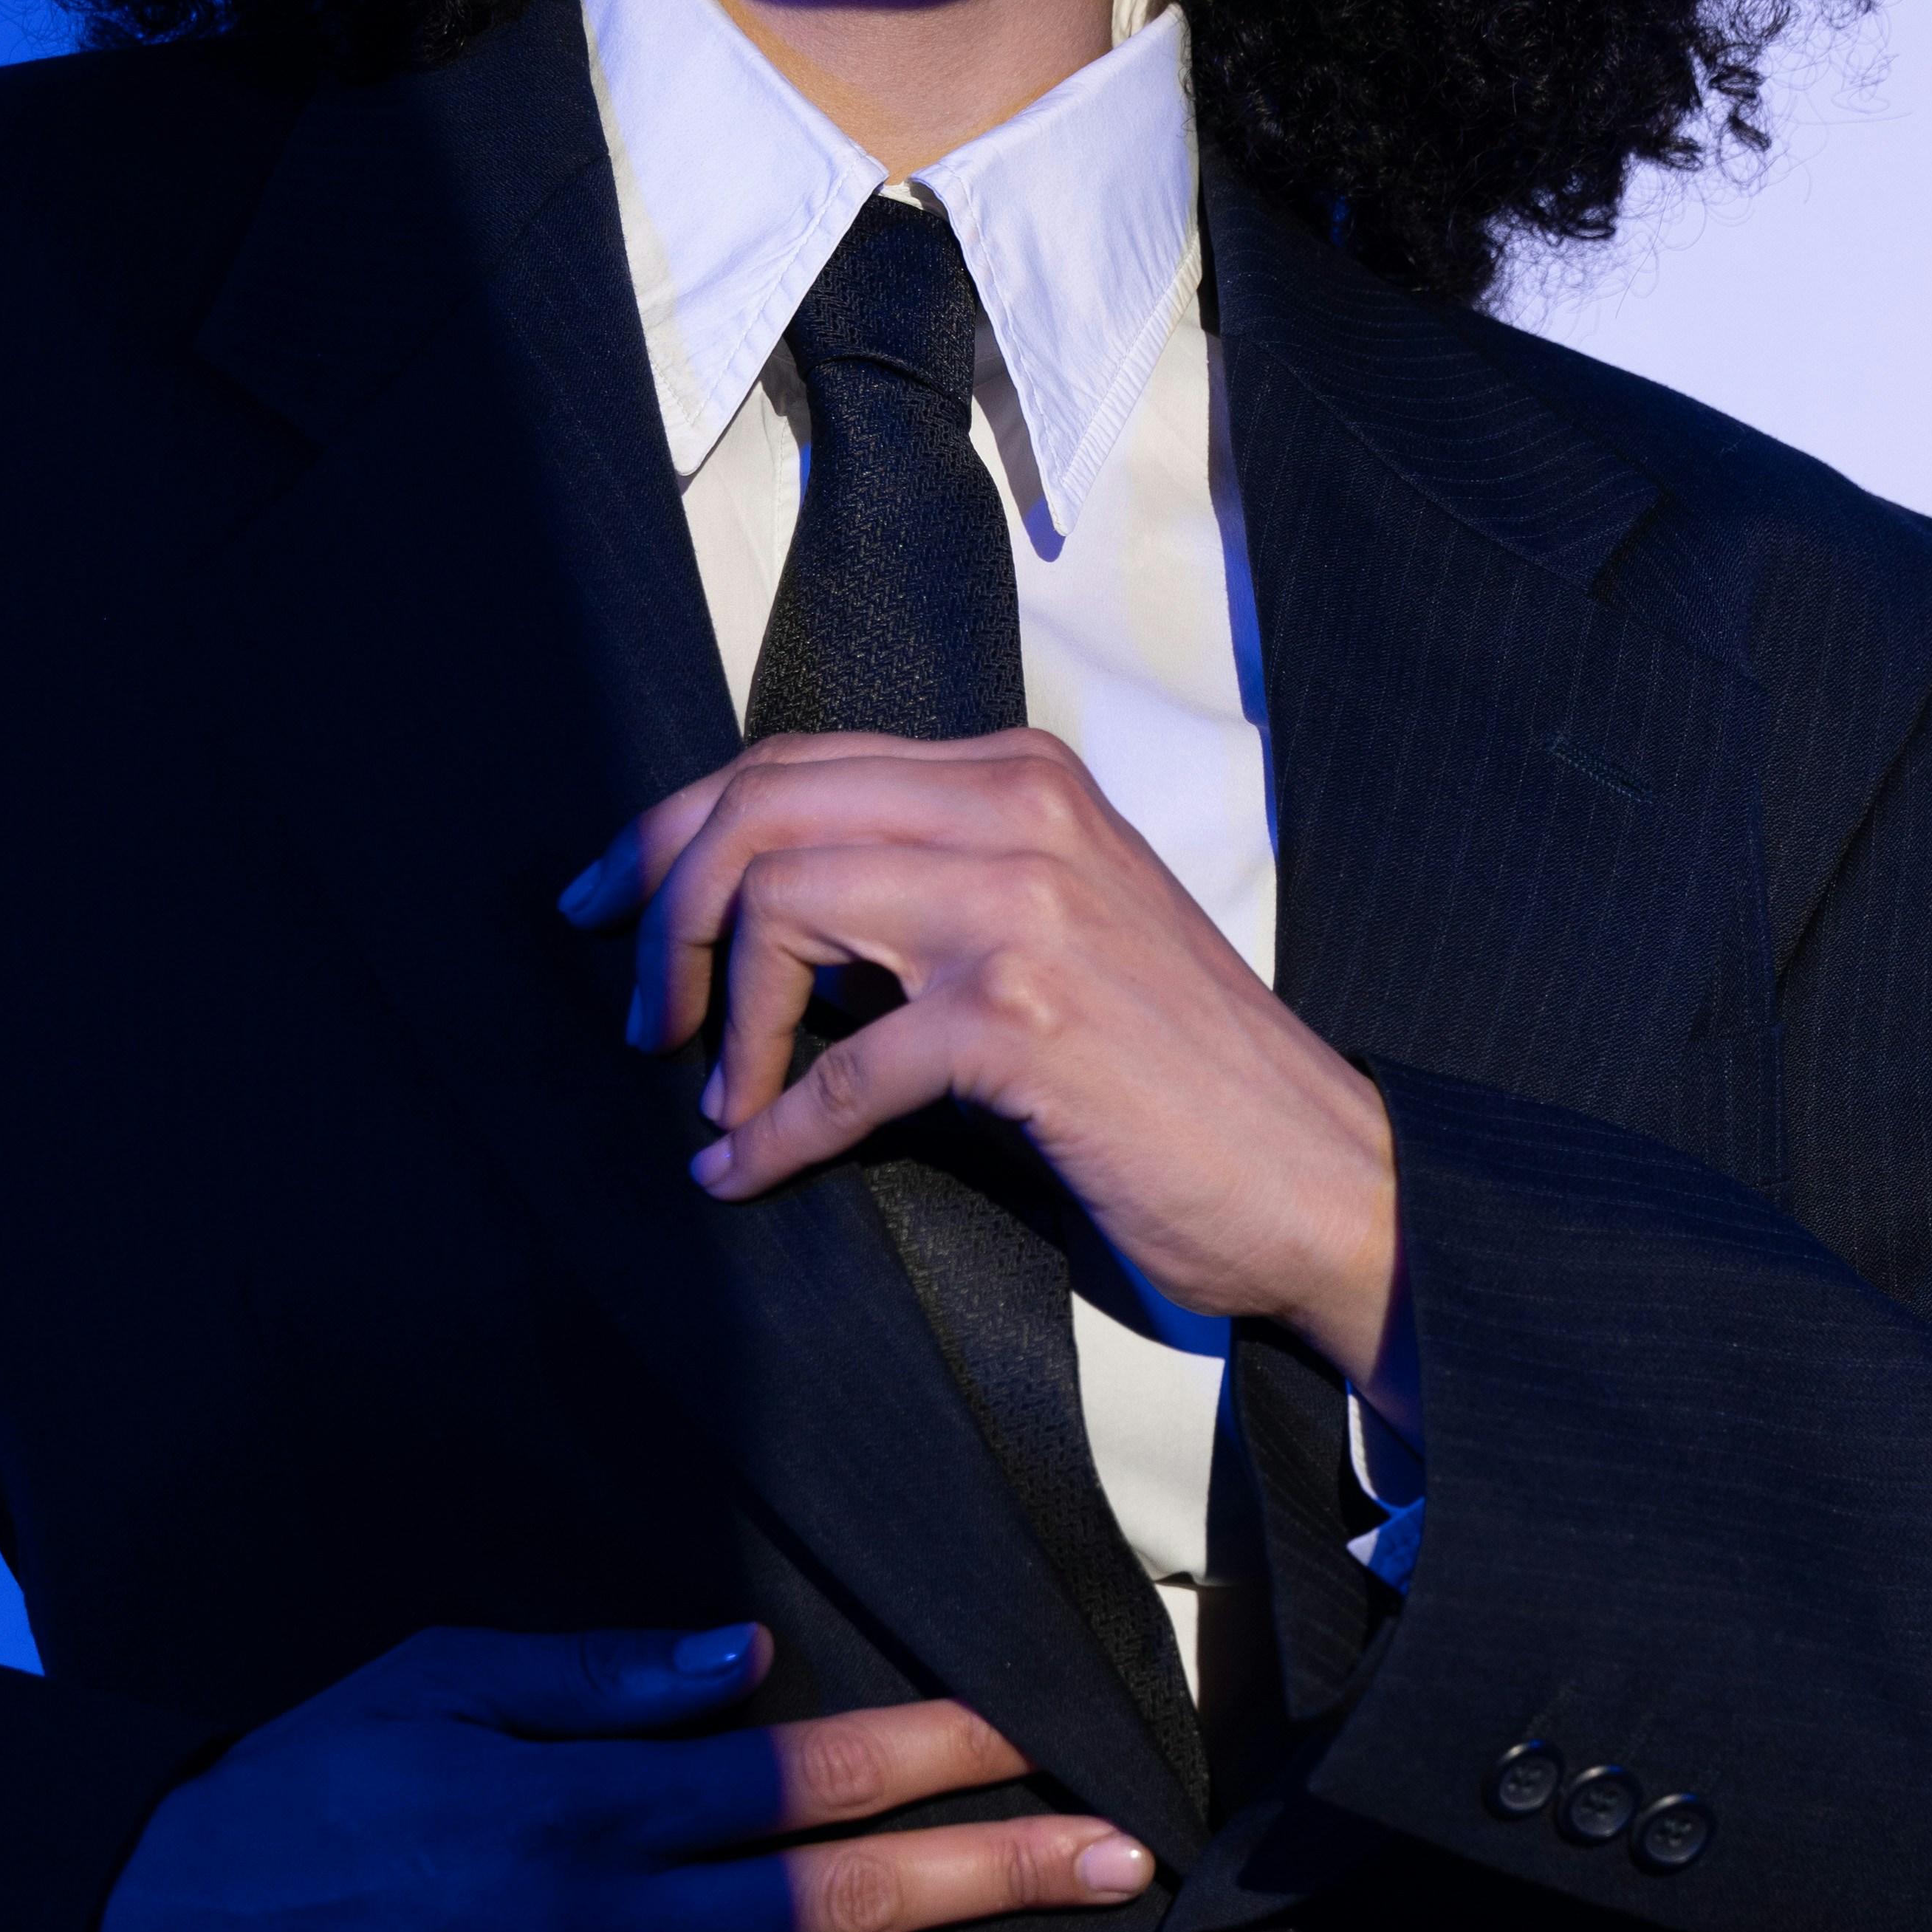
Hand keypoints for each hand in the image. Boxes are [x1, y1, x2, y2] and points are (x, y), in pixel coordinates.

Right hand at [84, 1623, 1153, 1931]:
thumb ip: (593, 1679)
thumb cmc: (298, 1795)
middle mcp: (603, 1931)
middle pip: (841, 1894)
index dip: (933, 1752)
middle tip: (1122, 1863)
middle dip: (994, 1872)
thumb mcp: (430, 1687)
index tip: (1033, 1736)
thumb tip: (747, 1662)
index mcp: (580, 1804)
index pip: (805, 1772)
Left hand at [560, 728, 1420, 1451]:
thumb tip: (774, 913)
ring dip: (717, 1014)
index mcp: (1022, 777)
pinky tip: (744, 1167)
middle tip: (632, 1004)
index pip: (798, 758)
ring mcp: (1024, 910)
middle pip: (764, 803)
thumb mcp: (1060, 928)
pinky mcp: (1024, 1021)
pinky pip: (842, 1063)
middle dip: (664, 900)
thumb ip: (939, 886)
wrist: (1319, 1173)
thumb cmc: (1181, 1073)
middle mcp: (1020, 813)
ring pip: (784, 899)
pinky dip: (773, 1126)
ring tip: (712, 1092)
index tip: (612, 901)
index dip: (675, 827)